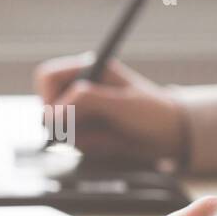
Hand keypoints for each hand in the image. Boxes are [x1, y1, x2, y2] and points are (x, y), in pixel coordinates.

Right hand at [34, 54, 185, 161]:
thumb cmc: (152, 112)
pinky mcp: (83, 129)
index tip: (59, 117)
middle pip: (48, 106)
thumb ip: (87, 101)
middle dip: (66, 123)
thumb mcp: (121, 104)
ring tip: (108, 135)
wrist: (169, 136)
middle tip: (89, 130)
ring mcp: (79, 110)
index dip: (48, 98)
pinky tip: (108, 142)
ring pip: (56, 127)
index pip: (47, 77)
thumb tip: (55, 111)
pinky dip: (86, 146)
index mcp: (88, 69)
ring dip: (79, 137)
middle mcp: (79, 87)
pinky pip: (69, 142)